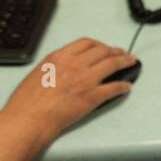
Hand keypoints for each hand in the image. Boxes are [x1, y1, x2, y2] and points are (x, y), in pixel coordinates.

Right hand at [1, 38, 136, 151]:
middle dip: (116, 51)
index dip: (99, 44)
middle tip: (122, 54)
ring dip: (126, 62)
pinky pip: (116, 87)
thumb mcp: (40, 71)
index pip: (86, 43)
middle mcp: (75, 64)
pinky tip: (127, 86)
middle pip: (103, 51)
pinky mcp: (94, 96)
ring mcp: (86, 79)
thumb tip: (67, 65)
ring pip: (113, 64)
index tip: (104, 47)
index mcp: (60, 57)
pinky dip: (124, 86)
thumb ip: (56, 64)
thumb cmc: (30, 99)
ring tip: (131, 62)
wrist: (31, 117)